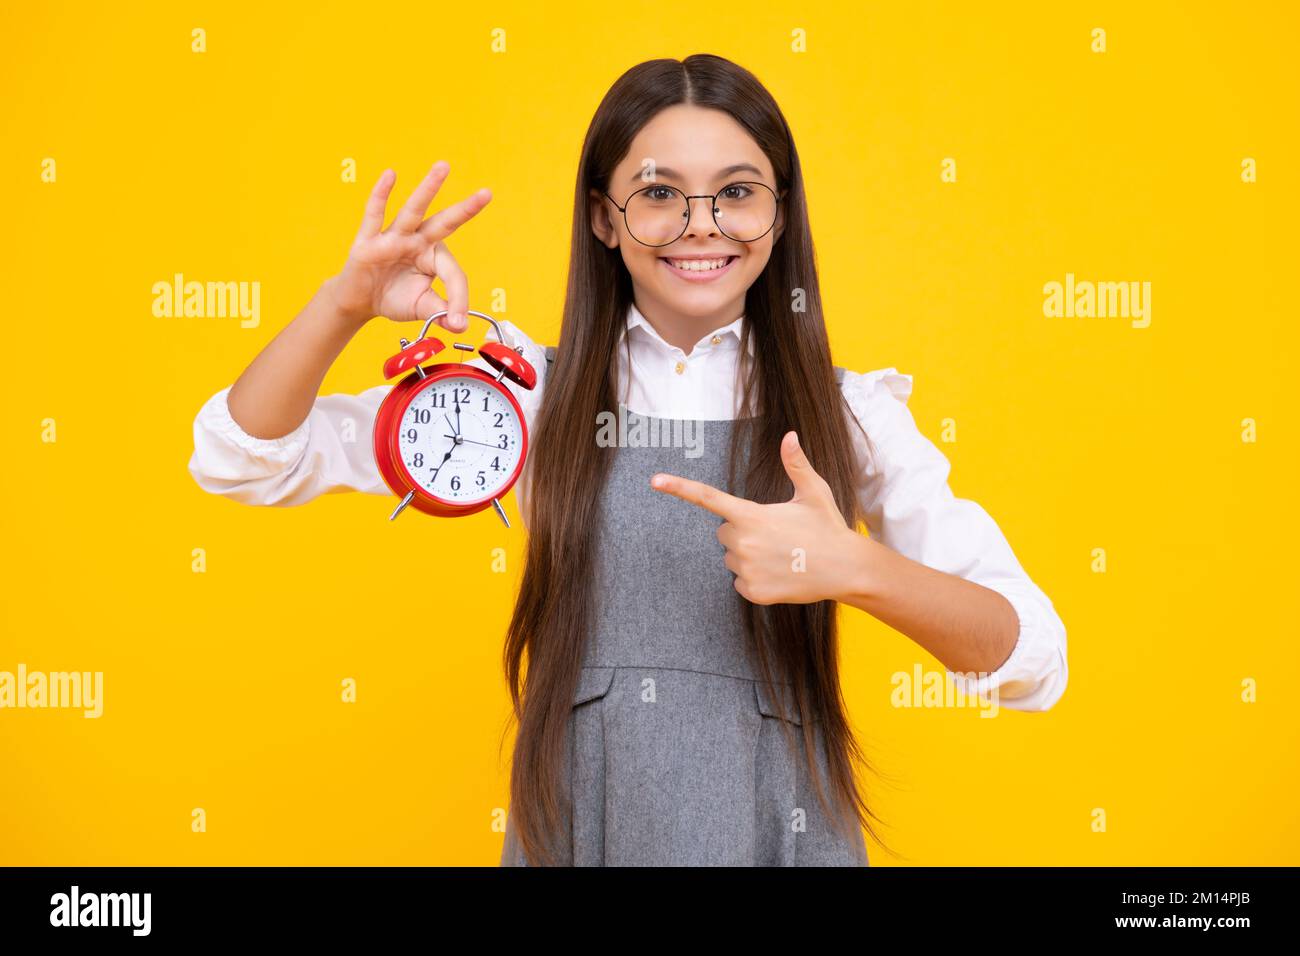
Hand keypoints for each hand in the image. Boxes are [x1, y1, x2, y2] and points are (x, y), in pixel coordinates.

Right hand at [325, 161, 491, 331]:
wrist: (359, 301)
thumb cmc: (393, 297)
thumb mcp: (421, 308)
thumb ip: (441, 312)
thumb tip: (460, 326)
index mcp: (433, 257)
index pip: (453, 273)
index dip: (458, 298)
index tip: (457, 320)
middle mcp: (417, 242)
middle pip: (444, 223)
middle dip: (465, 209)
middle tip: (486, 194)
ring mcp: (393, 237)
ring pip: (413, 210)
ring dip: (429, 188)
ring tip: (443, 167)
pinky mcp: (368, 240)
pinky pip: (375, 214)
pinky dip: (381, 195)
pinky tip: (390, 175)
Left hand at [650, 431, 876, 604]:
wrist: (845, 569)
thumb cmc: (828, 527)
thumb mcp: (813, 492)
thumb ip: (796, 464)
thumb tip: (790, 435)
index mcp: (751, 515)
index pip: (707, 497)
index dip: (679, 487)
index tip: (655, 480)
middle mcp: (742, 542)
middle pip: (724, 532)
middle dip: (743, 531)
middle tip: (775, 534)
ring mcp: (745, 569)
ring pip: (732, 558)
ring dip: (749, 555)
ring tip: (782, 554)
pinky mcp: (752, 591)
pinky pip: (740, 581)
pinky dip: (755, 578)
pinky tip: (780, 573)